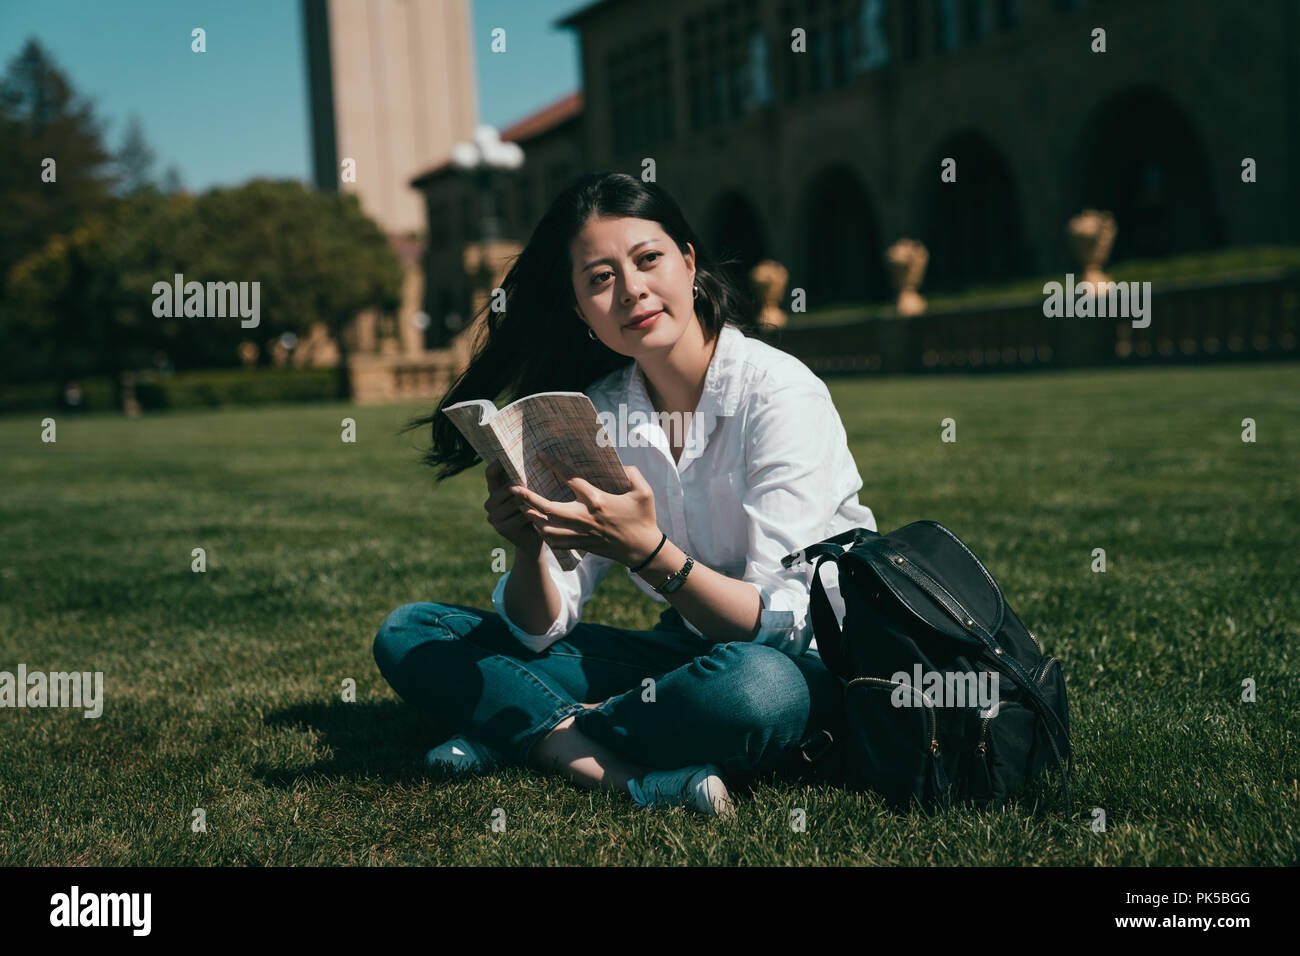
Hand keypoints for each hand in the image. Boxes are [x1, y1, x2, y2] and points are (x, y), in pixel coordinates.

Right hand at [483, 460, 542, 554]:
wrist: (533, 539)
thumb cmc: (533, 510)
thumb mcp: (528, 494)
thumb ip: (524, 480)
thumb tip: (535, 454)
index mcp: (495, 490)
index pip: (491, 473)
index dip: (497, 464)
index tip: (508, 455)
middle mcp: (490, 503)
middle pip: (504, 488)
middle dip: (520, 487)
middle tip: (533, 484)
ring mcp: (494, 517)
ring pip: (514, 502)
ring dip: (528, 501)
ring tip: (540, 500)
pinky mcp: (501, 528)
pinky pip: (519, 516)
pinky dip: (531, 514)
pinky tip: (540, 513)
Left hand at [510, 451, 662, 566]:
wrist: (642, 550)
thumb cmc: (643, 519)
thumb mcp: (644, 492)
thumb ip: (632, 475)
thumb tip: (622, 465)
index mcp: (598, 501)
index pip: (571, 480)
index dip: (554, 466)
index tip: (540, 456)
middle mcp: (585, 518)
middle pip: (549, 508)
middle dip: (528, 498)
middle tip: (513, 489)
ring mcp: (581, 533)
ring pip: (547, 528)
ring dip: (532, 517)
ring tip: (523, 507)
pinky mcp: (581, 544)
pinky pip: (555, 542)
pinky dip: (543, 534)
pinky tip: (538, 526)